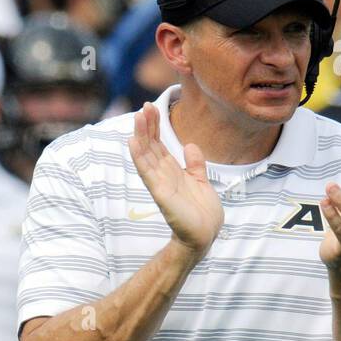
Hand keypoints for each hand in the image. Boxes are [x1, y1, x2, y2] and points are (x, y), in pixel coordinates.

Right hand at [128, 101, 222, 255]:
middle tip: (144, 106)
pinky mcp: (161, 194)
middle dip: (147, 126)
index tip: (152, 107)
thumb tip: (189, 145)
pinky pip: (148, 173)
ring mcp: (160, 184)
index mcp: (172, 171)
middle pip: (151, 146)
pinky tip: (134, 143)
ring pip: (147, 155)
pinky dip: (140, 157)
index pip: (159, 144)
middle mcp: (162, 175)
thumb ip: (195, 163)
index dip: (155, 126)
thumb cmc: (202, 212)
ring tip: (138, 117)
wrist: (206, 234)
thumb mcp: (201, 180)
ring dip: (141, 136)